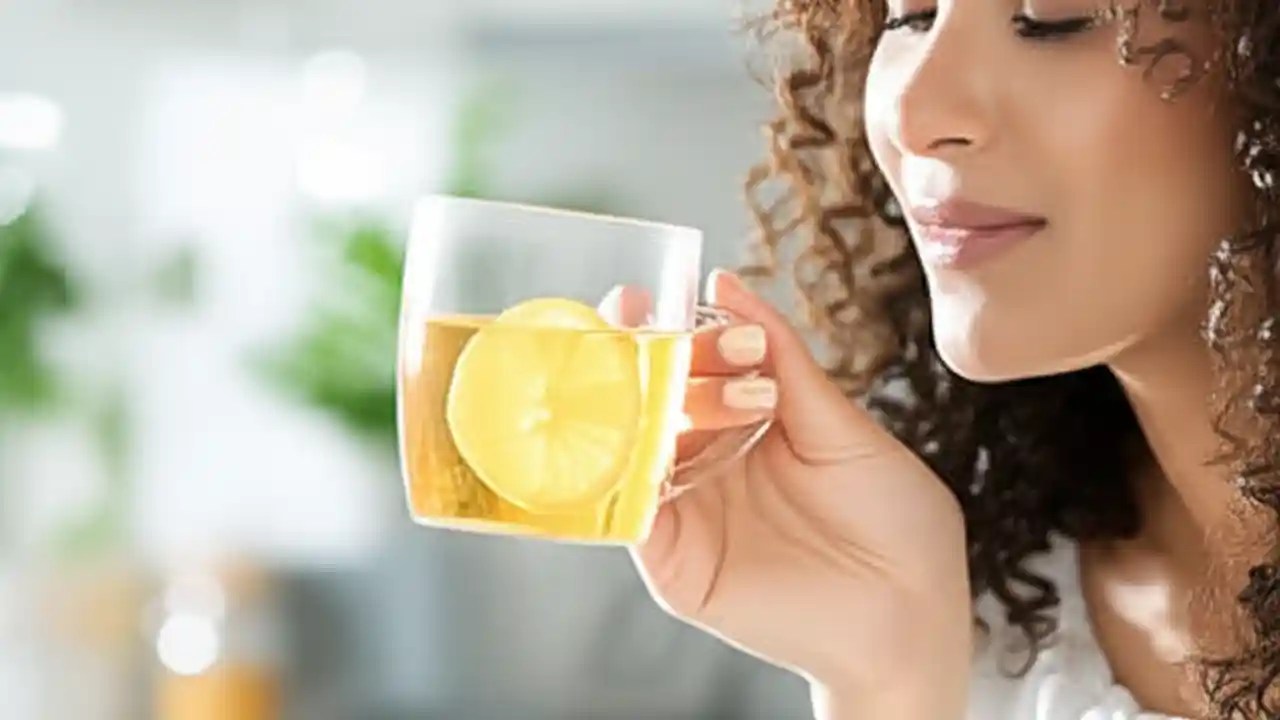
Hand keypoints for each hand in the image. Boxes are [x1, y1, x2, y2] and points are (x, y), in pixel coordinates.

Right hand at [631, 271, 972, 716]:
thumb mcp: (838, 423)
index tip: (667, 291)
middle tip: (639, 313)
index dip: (674, 328)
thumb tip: (726, 285)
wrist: (913, 611)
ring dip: (632, 398)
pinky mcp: (675, 561)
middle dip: (640, 352)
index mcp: (744, 426)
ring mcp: (687, 511)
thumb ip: (782, 359)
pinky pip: (629, 510)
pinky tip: (636, 425)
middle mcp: (706, 464)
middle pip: (650, 399)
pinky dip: (623, 466)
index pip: (691, 367)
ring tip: (647, 361)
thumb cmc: (894, 521)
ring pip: (633, 445)